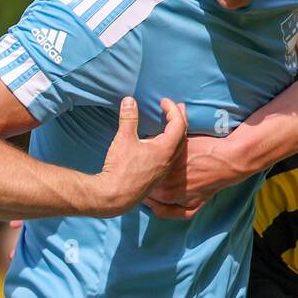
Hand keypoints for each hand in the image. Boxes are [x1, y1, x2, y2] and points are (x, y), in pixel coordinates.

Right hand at [88, 97, 187, 216]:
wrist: (115, 197)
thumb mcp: (124, 139)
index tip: (164, 101)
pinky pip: (170, 156)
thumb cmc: (121, 169)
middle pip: (182, 136)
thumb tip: (129, 100)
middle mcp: (169, 160)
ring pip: (178, 148)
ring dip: (176, 132)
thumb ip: (129, 118)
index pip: (178, 124)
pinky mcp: (157, 176)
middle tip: (177, 107)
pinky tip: (160, 144)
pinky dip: (170, 144)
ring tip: (171, 123)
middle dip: (180, 119)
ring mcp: (164, 170)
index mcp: (165, 149)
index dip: (172, 110)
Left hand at [143, 135, 239, 220]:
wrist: (225, 160)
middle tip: (139, 179)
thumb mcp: (175, 144)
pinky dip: (163, 210)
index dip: (136, 171)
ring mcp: (179, 201)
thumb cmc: (202, 148)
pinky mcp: (191, 207)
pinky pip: (172, 213)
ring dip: (151, 197)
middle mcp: (167, 191)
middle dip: (142, 185)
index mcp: (160, 174)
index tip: (134, 167)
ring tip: (147, 189)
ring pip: (156, 204)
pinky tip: (158, 204)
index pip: (139, 177)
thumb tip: (144, 143)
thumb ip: (158, 145)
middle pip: (146, 191)